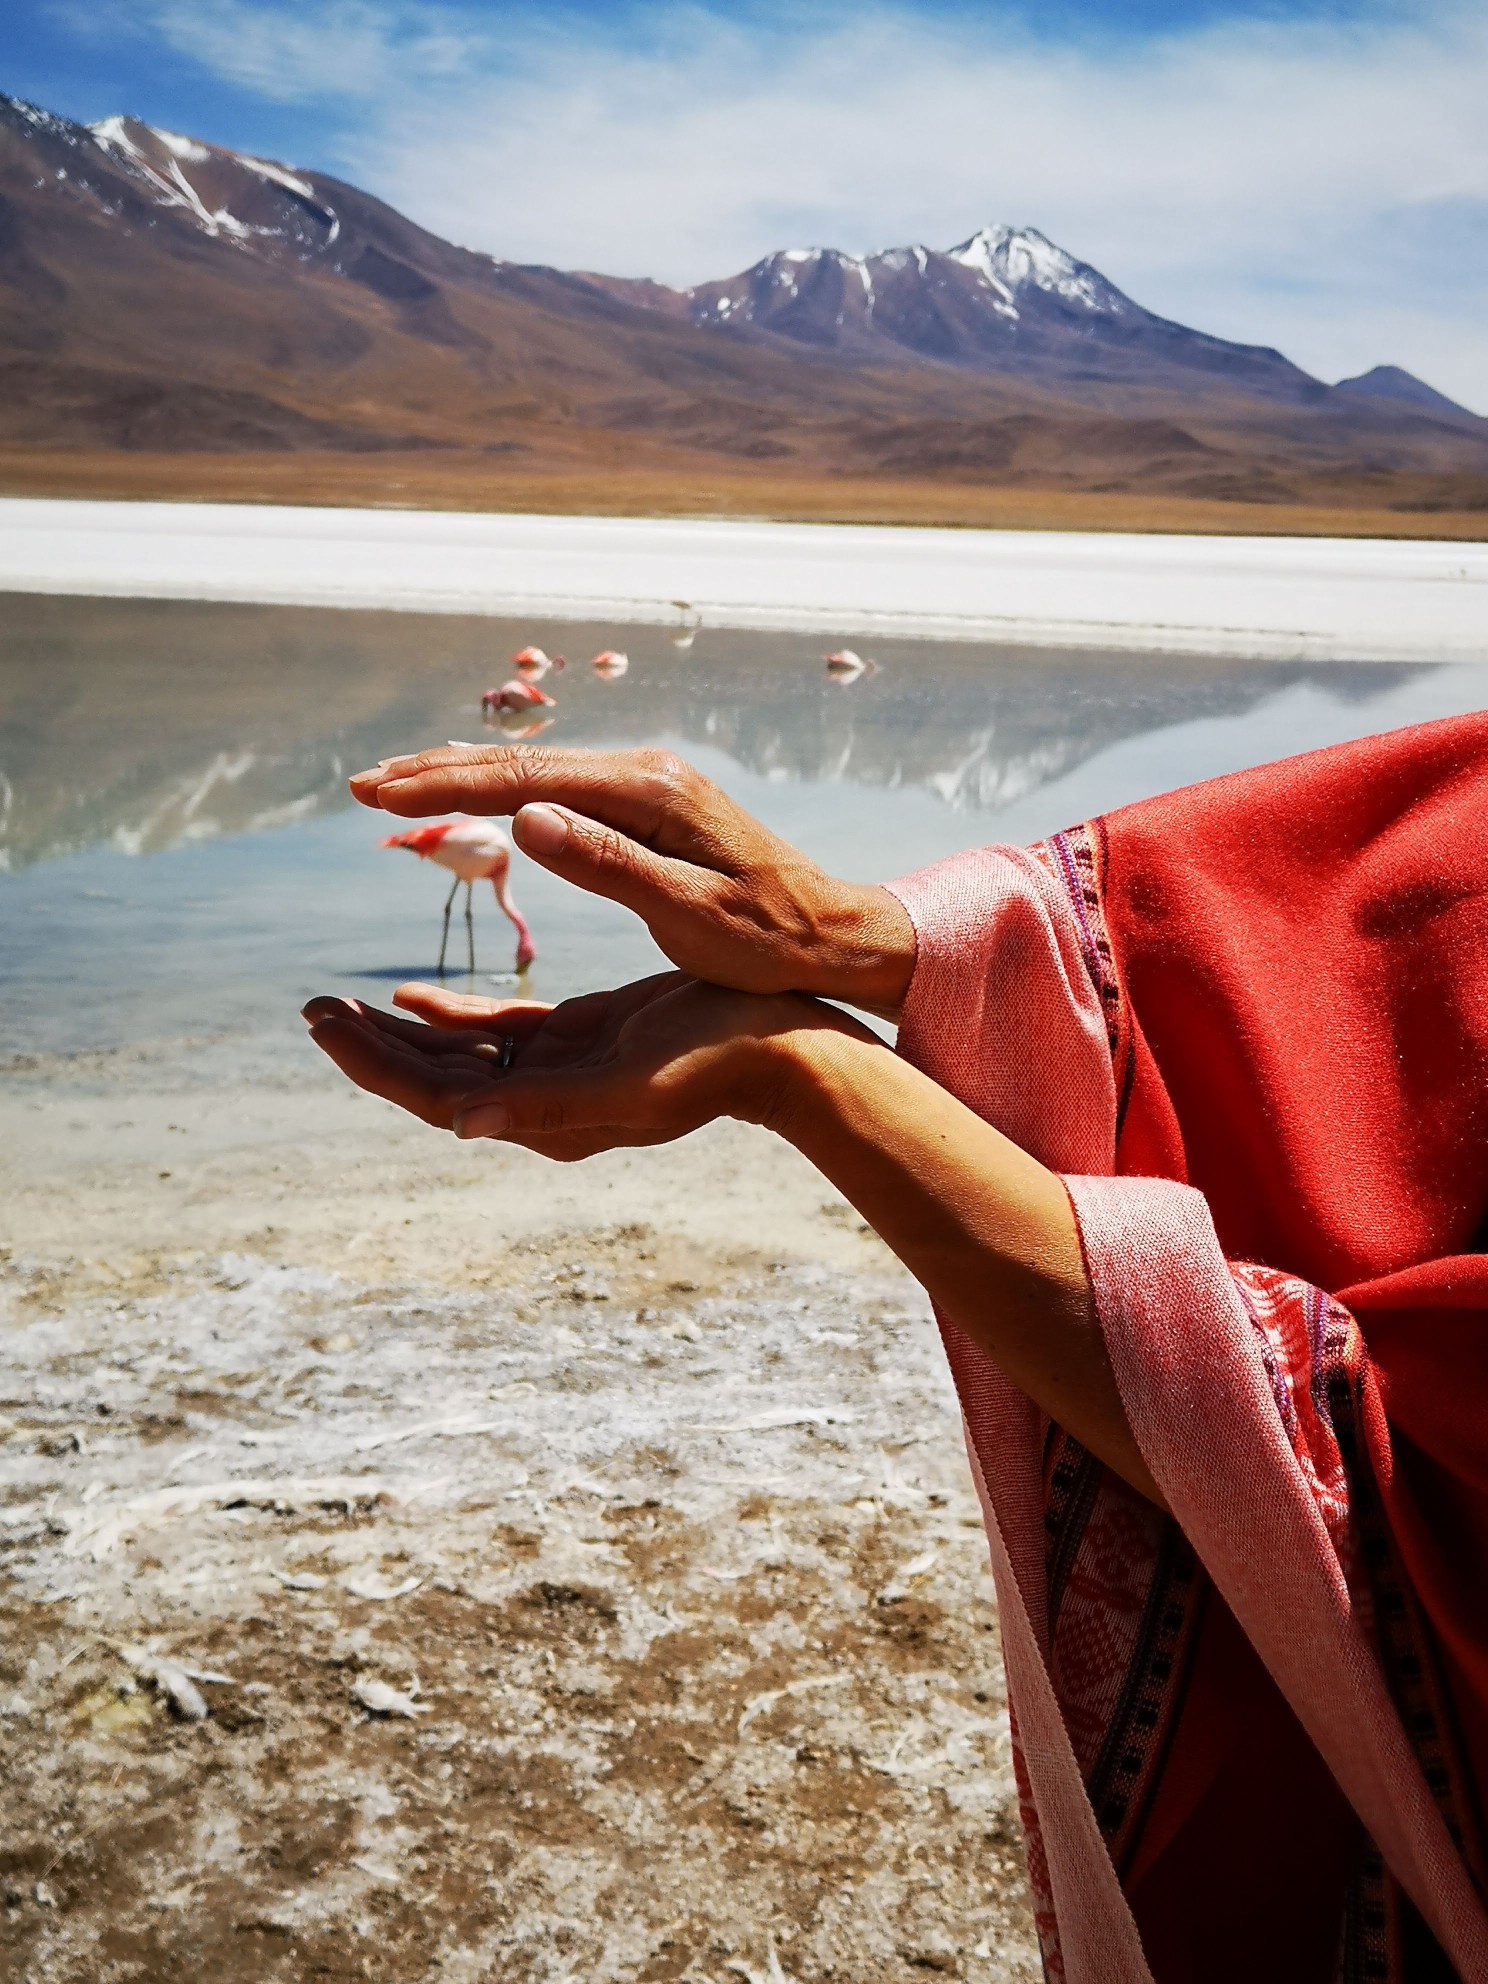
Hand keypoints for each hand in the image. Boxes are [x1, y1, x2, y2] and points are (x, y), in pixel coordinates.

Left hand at [302, 973, 874, 1161]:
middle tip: (310, 1008)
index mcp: (546, 1122)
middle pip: (434, 1078)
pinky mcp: (578, 1040)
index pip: (436, 1096)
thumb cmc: (710, 1061)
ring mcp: (557, 1073)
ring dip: (398, 1032)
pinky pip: (497, 1032)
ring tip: (339, 1003)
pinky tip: (412, 994)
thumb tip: (456, 1126)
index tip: (323, 1025)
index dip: (376, 1064)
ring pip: (458, 1054)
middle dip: (370, 1047)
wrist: (780, 1048)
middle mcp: (541, 1106)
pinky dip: (452, 1015)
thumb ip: (542, 1106)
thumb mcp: (625, 1080)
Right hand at [349, 745, 914, 1016]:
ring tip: (394, 789)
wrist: (834, 933)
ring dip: (463, 779)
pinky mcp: (649, 803)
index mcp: (651, 795)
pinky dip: (504, 792)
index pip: (529, 783)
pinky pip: (559, 789)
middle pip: (523, 764)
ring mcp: (647, 783)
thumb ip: (610, 867)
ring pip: (536, 772)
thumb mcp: (691, 915)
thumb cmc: (769, 941)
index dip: (447, 789)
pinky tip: (474, 800)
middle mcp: (646, 773)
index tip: (379, 798)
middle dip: (437, 774)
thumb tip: (526, 820)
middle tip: (360, 788)